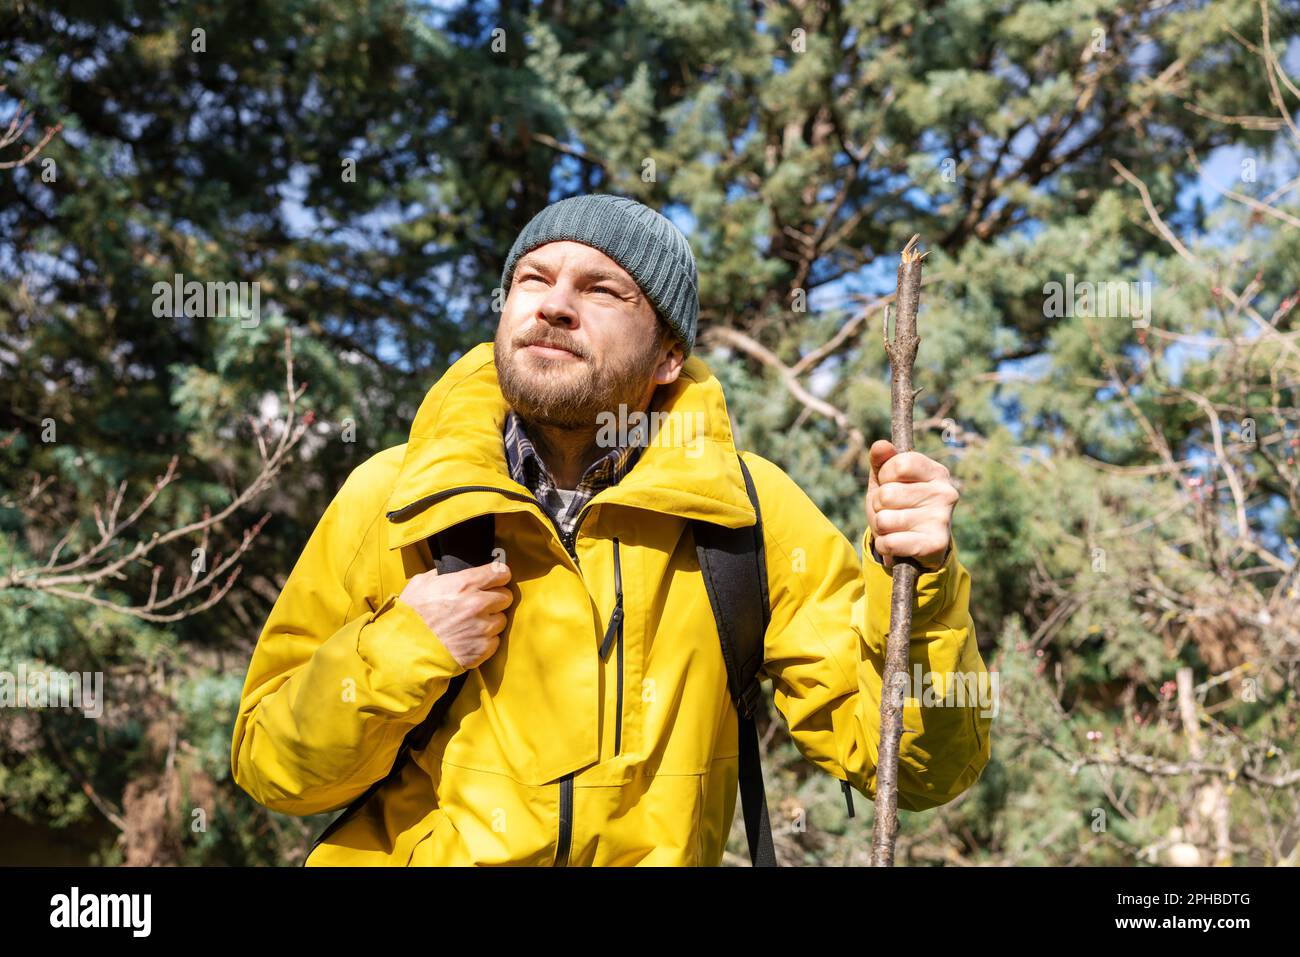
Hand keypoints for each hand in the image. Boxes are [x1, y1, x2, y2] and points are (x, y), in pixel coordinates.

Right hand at [397, 561, 513, 668]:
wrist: (404, 650)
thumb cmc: (411, 616)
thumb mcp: (421, 583)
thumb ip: (444, 574)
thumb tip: (456, 571)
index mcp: (465, 584)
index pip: (501, 572)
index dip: (499, 575)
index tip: (495, 579)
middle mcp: (478, 604)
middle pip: (506, 596)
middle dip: (495, 599)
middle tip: (480, 605)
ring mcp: (482, 628)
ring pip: (501, 620)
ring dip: (490, 621)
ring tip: (471, 625)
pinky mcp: (482, 649)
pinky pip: (494, 641)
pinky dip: (485, 641)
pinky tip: (468, 640)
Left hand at [865, 439, 957, 571]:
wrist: (918, 545)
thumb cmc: (899, 504)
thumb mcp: (887, 479)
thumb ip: (882, 460)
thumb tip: (880, 445)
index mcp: (936, 472)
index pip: (899, 464)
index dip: (885, 476)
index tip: (890, 483)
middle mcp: (945, 493)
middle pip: (886, 494)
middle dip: (879, 505)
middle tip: (892, 510)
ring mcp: (942, 519)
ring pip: (884, 520)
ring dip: (880, 526)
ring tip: (895, 526)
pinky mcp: (935, 545)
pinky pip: (889, 543)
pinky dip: (884, 544)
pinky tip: (897, 542)